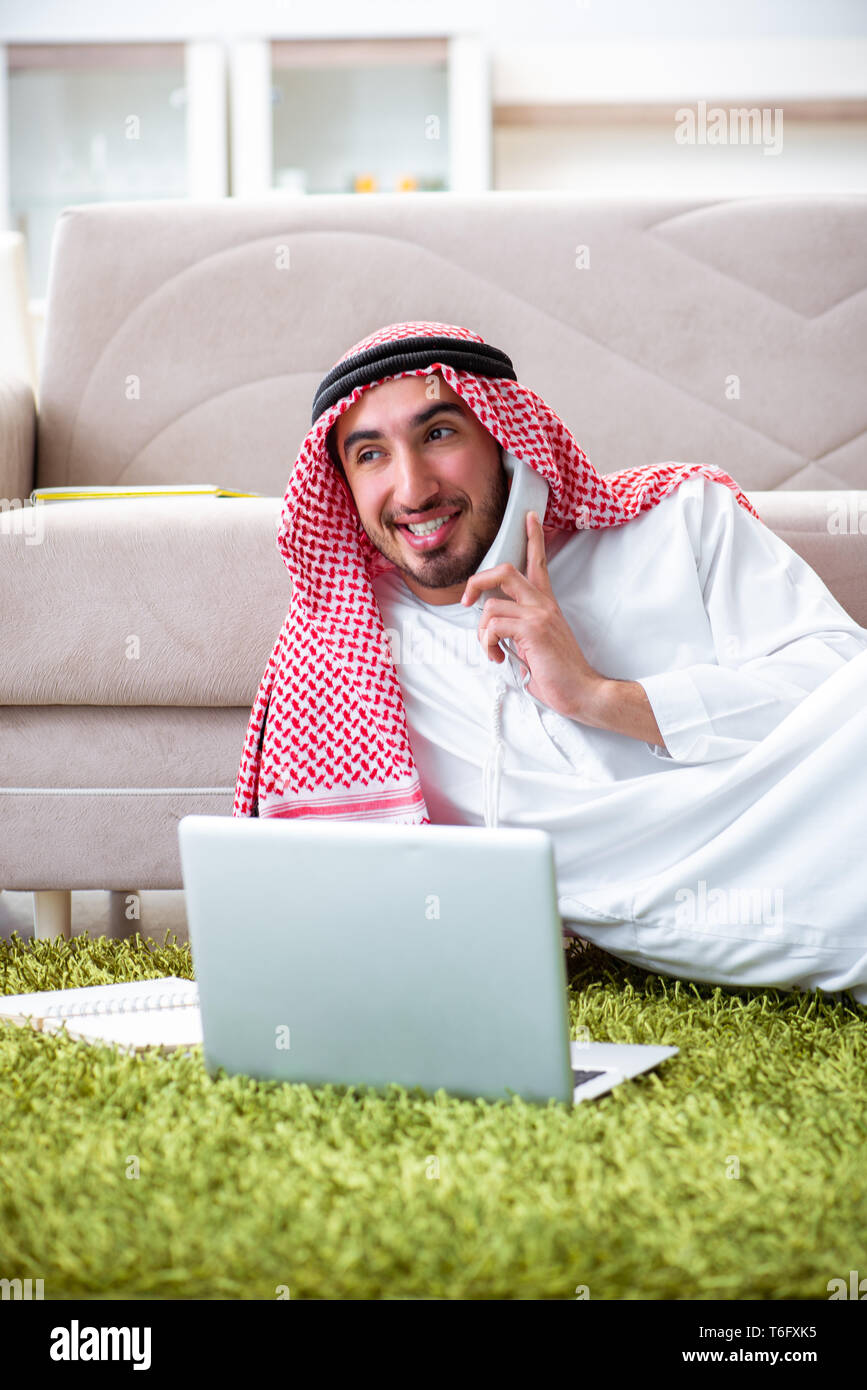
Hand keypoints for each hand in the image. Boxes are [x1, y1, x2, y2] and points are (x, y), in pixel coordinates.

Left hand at [460, 511, 603, 719]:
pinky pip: (493, 626)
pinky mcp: (532, 629)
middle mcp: (543, 604)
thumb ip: (517, 632)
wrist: (584, 691)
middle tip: (466, 599)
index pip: (538, 563)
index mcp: (546, 605)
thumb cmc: (559, 675)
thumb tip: (494, 633)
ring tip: (494, 652)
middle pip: (504, 570)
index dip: (533, 538)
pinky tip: (500, 658)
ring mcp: (538, 614)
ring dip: (482, 633)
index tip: (529, 516)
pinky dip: (488, 644)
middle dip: (477, 581)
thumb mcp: (535, 646)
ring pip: (491, 606)